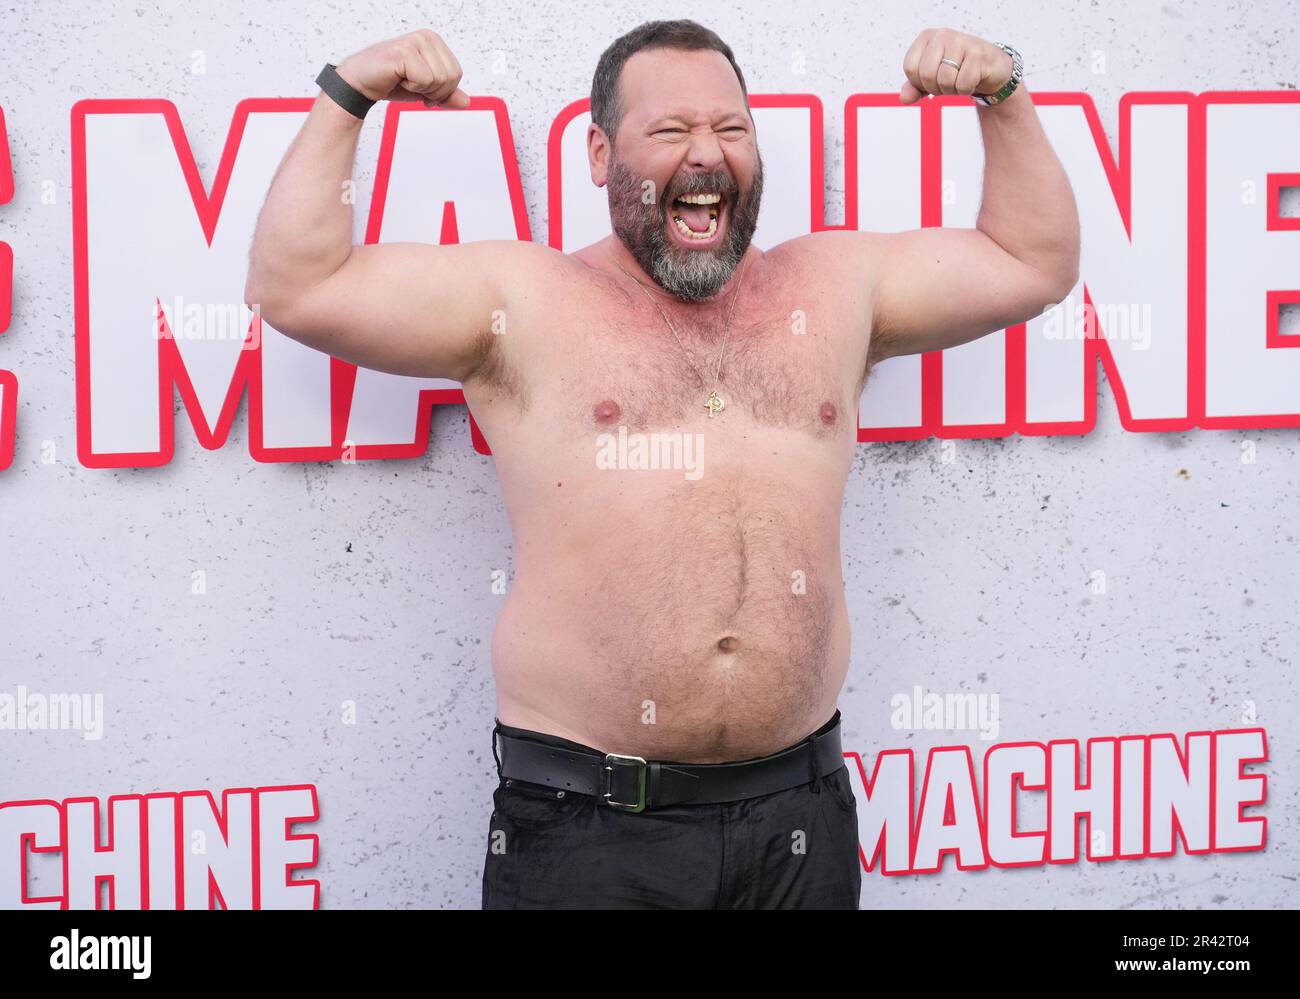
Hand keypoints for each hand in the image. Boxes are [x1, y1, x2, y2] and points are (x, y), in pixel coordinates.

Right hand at [334, 30, 469, 108]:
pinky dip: (412, 87)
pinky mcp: (404, 52)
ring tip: (404, 80)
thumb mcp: (425, 90)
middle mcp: (427, 37)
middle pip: (451, 77)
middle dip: (433, 91)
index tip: (422, 87)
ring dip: (421, 89)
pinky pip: (424, 80)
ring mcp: (416, 42)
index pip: (457, 74)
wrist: (361, 83)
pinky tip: (398, 78)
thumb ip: (446, 94)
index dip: (442, 90)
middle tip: (412, 85)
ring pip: (439, 79)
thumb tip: (466, 101)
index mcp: (434, 42)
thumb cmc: (390, 81)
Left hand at [898, 28, 1013, 104]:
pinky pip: (963, 84)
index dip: (919, 82)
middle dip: (936, 88)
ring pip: (944, 80)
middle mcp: (943, 34)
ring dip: (952, 90)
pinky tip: (973, 80)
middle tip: (948, 82)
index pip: (910, 68)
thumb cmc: (956, 71)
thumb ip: (914, 88)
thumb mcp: (931, 79)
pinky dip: (966, 90)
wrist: (989, 69)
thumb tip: (904, 98)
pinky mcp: (979, 54)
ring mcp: (962, 42)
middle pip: (926, 74)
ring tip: (960, 80)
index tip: (933, 78)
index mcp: (927, 37)